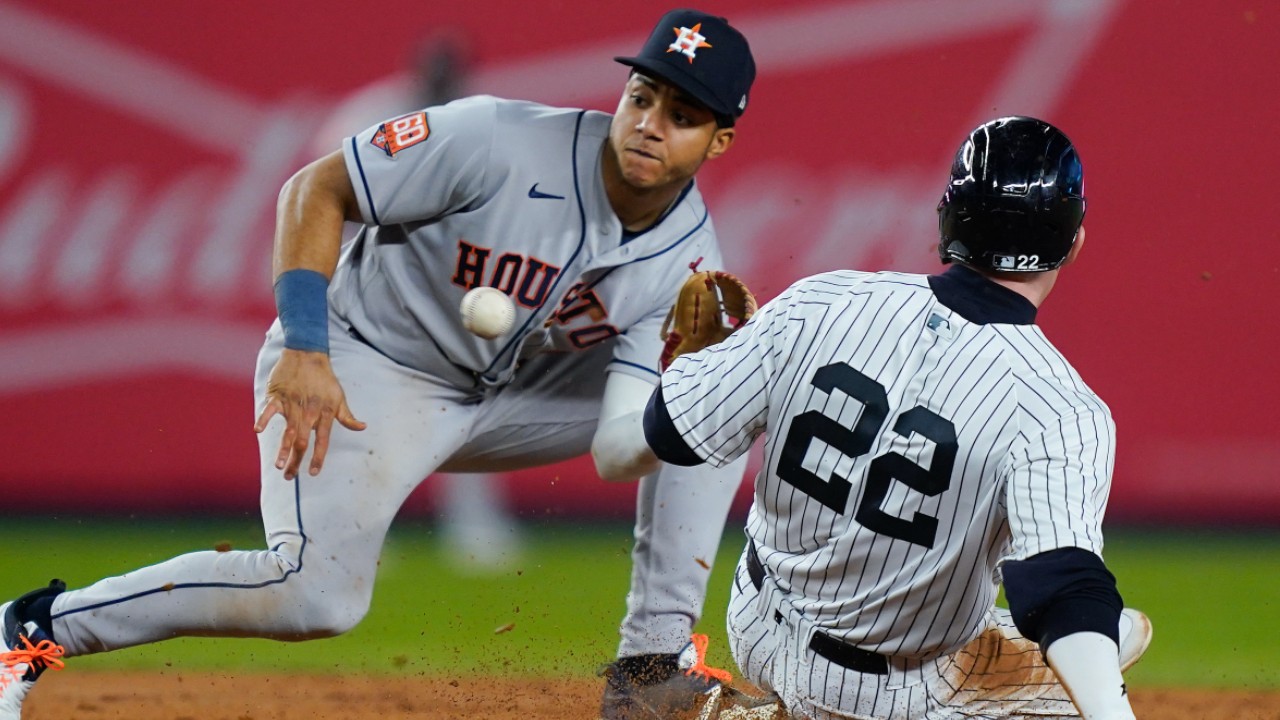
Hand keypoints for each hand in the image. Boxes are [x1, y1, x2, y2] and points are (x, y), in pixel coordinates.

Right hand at [253, 349, 365, 479]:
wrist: (308, 353)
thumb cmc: (325, 378)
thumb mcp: (340, 397)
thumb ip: (347, 417)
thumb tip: (362, 428)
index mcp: (325, 414)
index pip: (323, 440)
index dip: (318, 458)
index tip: (313, 473)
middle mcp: (309, 412)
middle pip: (303, 441)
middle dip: (296, 461)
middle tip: (289, 477)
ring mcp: (293, 404)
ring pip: (288, 430)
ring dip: (283, 449)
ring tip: (278, 465)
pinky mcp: (278, 395)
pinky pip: (270, 409)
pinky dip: (264, 418)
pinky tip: (258, 431)